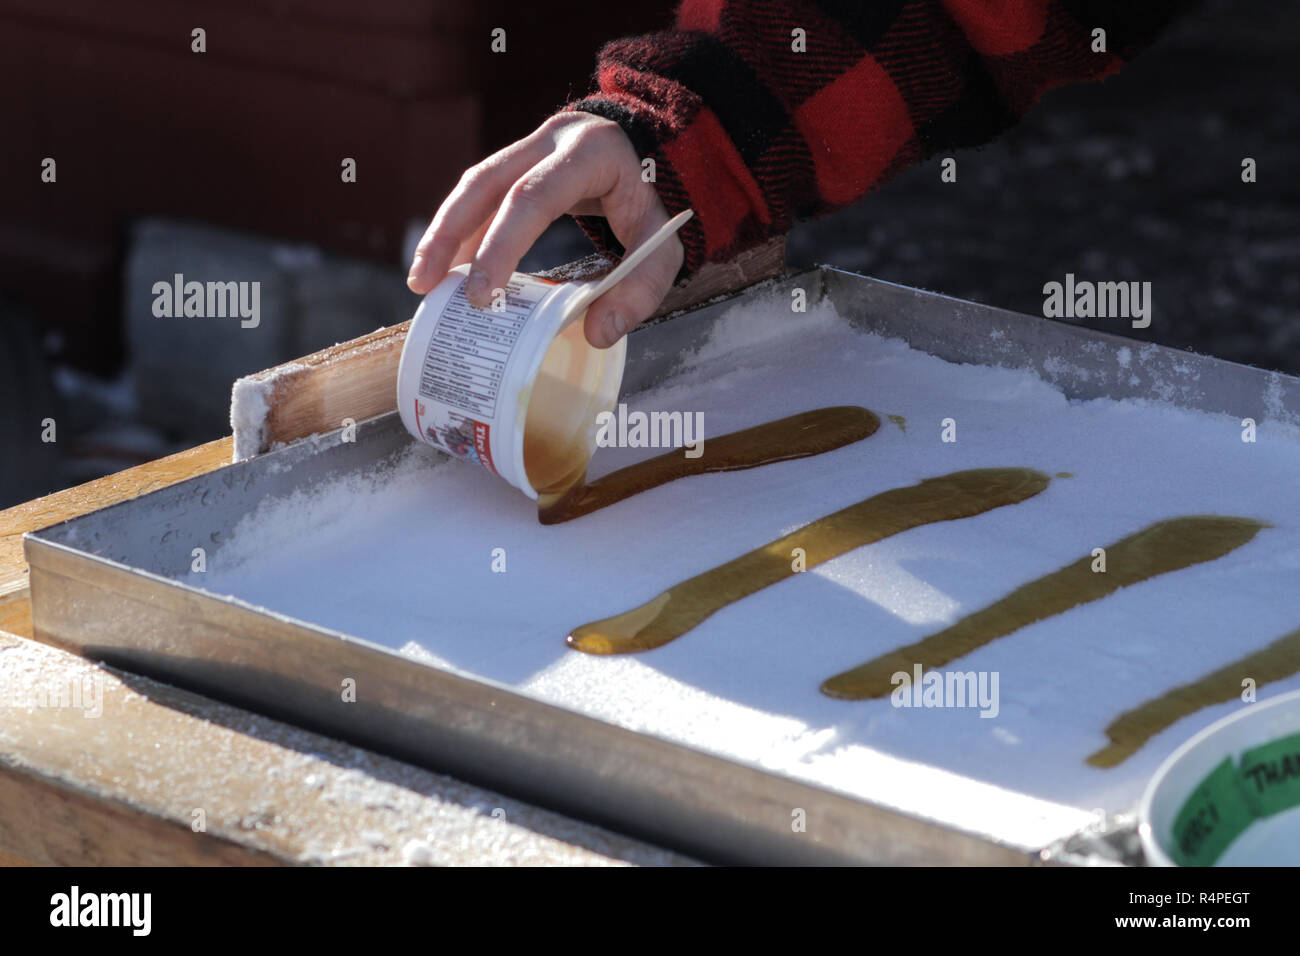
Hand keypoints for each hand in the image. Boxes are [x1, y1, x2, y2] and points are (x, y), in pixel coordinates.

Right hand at [406, 112, 682, 348]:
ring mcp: (530, 145)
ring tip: (423, 282)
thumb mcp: (664, 245)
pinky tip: (448, 268)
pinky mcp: (517, 160)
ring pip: (474, 184)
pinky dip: (461, 231)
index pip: (533, 197)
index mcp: (589, 153)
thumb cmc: (654, 202)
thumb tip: (597, 334)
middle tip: (426, 286)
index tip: (483, 294)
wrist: (654, 149)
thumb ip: (640, 289)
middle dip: (450, 236)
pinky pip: (481, 194)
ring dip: (444, 233)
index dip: (501, 244)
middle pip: (486, 182)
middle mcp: (551, 139)